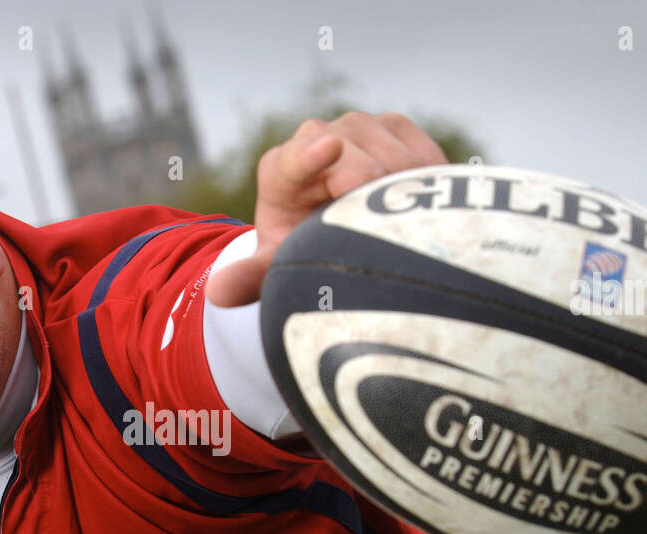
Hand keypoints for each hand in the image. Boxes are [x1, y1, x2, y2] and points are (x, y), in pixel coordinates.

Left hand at [205, 111, 446, 308]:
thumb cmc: (300, 245)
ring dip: (407, 197)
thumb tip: (217, 294)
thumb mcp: (278, 265)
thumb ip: (251, 278)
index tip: (329, 148)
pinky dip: (429, 183)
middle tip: (384, 239)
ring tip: (397, 226)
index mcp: (281, 169)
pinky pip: (425, 154)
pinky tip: (417, 206)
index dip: (312, 155)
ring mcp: (357, 126)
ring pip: (398, 160)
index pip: (296, 160)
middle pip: (362, 167)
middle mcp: (316, 135)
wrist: (330, 218)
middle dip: (378, 204)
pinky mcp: (394, 125)